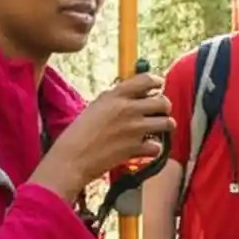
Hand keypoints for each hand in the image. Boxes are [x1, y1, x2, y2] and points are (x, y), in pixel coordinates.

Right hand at [32, 73, 174, 202]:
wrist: (72, 159)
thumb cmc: (79, 133)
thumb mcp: (96, 106)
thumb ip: (116, 98)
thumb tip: (136, 93)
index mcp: (116, 95)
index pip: (147, 79)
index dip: (157, 82)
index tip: (159, 85)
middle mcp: (128, 109)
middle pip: (163, 102)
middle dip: (164, 107)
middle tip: (159, 112)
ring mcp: (134, 129)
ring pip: (167, 123)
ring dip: (164, 127)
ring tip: (155, 130)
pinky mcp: (136, 148)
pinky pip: (158, 146)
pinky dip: (154, 149)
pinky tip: (145, 148)